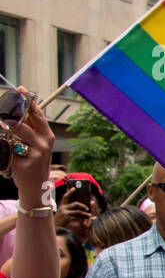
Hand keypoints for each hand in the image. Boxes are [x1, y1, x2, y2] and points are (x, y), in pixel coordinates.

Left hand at [7, 90, 54, 205]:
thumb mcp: (37, 144)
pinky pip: (6, 151)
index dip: (28, 101)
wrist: (36, 187)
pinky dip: (3, 152)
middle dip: (9, 118)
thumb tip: (20, 110)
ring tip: (6, 139)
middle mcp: (43, 144)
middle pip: (20, 124)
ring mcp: (34, 154)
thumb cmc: (34, 162)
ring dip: (4, 135)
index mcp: (47, 136)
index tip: (20, 90)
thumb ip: (31, 128)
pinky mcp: (23, 165)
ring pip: (12, 137)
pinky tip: (7, 157)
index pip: (37, 114)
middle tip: (3, 119)